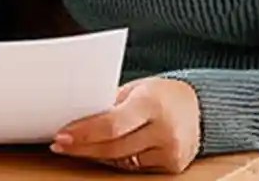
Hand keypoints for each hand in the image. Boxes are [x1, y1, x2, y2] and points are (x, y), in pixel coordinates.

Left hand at [50, 77, 200, 173]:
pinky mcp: (173, 166)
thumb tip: (75, 118)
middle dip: (82, 147)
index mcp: (152, 104)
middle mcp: (165, 130)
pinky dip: (115, 160)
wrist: (198, 106)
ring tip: (75, 147)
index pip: (111, 125)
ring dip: (95, 155)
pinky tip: (101, 153)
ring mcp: (171, 151)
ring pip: (121, 160)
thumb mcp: (134, 90)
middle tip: (60, 144)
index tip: (62, 136)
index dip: (83, 133)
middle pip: (113, 147)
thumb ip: (109, 104)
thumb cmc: (160, 94)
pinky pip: (134, 167)